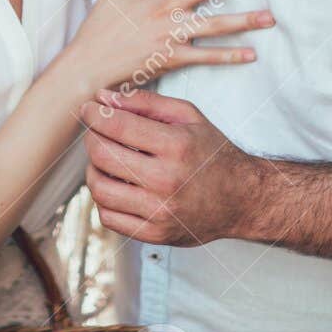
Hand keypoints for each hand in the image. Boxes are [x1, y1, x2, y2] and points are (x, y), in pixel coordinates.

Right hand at [62, 0, 271, 90]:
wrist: (87, 66)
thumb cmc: (98, 30)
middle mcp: (165, 9)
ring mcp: (170, 34)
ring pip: (213, 24)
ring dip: (243, 20)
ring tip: (269, 17)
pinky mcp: (172, 58)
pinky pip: (205, 57)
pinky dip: (228, 56)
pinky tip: (251, 53)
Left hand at [81, 87, 258, 245]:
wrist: (242, 199)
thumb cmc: (213, 154)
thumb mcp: (188, 116)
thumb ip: (146, 102)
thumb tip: (103, 98)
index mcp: (176, 146)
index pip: (117, 125)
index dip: (94, 114)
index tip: (88, 109)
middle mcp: (167, 180)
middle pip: (102, 155)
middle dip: (91, 137)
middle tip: (96, 132)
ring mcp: (160, 211)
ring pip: (99, 188)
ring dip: (94, 169)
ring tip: (106, 160)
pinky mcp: (155, 234)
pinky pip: (108, 216)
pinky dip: (104, 199)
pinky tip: (117, 186)